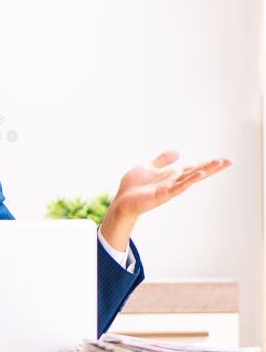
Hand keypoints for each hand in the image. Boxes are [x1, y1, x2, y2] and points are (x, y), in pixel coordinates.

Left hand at [100, 150, 231, 251]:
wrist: (122, 200)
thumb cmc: (134, 186)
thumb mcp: (148, 166)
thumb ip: (162, 160)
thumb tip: (178, 152)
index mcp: (171, 175)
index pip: (193, 168)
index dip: (207, 163)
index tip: (224, 159)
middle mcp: (174, 181)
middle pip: (197, 172)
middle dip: (213, 166)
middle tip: (230, 161)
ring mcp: (170, 188)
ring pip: (191, 178)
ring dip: (205, 171)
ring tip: (219, 163)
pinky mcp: (163, 195)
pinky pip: (178, 187)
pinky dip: (189, 181)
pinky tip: (199, 175)